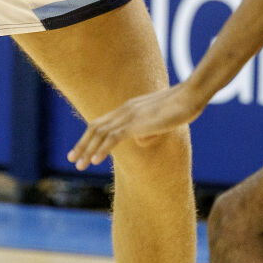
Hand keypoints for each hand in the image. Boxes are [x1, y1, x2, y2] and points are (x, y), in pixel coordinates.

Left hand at [69, 82, 204, 169]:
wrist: (190, 97)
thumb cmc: (179, 107)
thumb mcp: (158, 120)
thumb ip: (145, 129)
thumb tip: (139, 139)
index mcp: (127, 109)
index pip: (101, 123)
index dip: (89, 137)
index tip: (81, 150)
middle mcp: (124, 110)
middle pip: (95, 128)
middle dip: (82, 145)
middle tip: (72, 160)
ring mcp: (129, 116)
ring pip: (101, 134)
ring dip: (88, 150)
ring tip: (79, 165)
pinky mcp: (136, 123)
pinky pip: (114, 137)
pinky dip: (102, 149)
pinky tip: (95, 160)